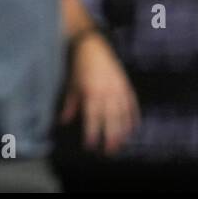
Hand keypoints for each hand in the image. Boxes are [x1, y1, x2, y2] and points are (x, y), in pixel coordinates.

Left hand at [60, 31, 139, 154]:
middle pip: (112, 121)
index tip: (90, 146)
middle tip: (109, 151)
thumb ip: (70, 106)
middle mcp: (108, 93)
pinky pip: (132, 105)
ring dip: (123, 131)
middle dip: (111, 138)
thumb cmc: (79, 67)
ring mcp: (120, 90)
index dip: (92, 134)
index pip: (93, 119)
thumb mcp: (72, 86)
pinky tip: (132, 128)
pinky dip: (133, 118)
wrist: (93, 47)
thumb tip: (63, 122)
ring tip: (121, 143)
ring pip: (124, 116)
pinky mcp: (127, 86)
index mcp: (92, 94)